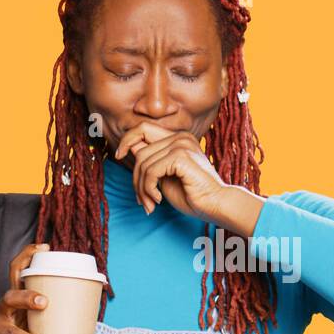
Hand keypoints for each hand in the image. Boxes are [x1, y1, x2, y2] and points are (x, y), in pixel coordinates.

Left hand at [115, 121, 230, 222]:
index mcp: (178, 138)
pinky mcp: (181, 156)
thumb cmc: (193, 194)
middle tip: (142, 200)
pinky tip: (158, 200)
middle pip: (140, 151)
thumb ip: (151, 160)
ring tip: (150, 204)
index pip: (143, 128)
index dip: (126, 140)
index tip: (118, 156)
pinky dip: (149, 188)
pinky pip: (151, 171)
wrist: (215, 205)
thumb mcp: (165, 175)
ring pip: (143, 163)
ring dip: (142, 189)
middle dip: (135, 179)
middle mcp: (180, 137)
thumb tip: (128, 148)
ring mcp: (181, 144)